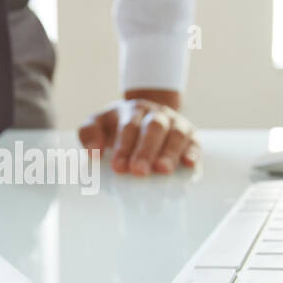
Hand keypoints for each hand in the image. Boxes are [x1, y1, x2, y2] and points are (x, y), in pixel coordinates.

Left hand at [77, 90, 199, 175]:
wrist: (148, 114)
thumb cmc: (118, 126)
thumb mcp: (98, 123)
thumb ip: (89, 133)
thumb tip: (93, 152)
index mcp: (132, 111)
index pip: (128, 128)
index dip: (124, 147)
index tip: (118, 167)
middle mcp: (156, 115)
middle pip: (153, 128)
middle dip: (146, 150)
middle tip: (139, 171)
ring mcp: (176, 124)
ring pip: (176, 135)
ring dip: (170, 153)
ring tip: (163, 170)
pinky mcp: (191, 137)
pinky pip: (194, 143)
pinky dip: (192, 153)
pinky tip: (190, 165)